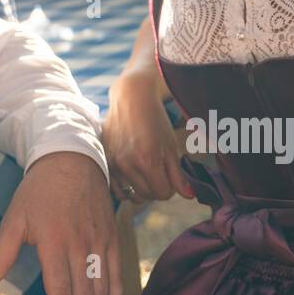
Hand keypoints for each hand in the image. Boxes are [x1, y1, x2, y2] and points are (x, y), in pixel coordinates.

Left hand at [0, 150, 119, 294]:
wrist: (70, 159)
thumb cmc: (38, 191)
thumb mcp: (14, 219)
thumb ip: (0, 255)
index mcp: (53, 241)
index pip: (59, 288)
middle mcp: (80, 244)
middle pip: (84, 294)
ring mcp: (99, 242)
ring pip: (103, 288)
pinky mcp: (112, 238)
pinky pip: (117, 274)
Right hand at [103, 72, 192, 202]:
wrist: (131, 99)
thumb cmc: (155, 120)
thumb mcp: (171, 146)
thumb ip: (178, 175)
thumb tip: (188, 196)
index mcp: (147, 161)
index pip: (163, 194)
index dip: (171, 187)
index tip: (170, 174)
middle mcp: (127, 165)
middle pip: (147, 195)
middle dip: (157, 187)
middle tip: (160, 170)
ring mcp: (113, 163)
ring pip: (132, 194)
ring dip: (142, 188)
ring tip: (146, 172)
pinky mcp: (105, 160)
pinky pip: (116, 188)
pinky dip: (126, 187)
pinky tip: (133, 175)